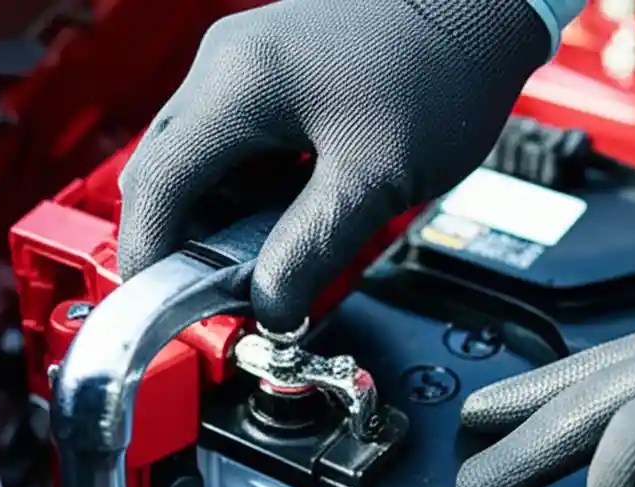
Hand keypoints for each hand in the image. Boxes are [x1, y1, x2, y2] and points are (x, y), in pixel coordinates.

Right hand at [117, 0, 544, 331]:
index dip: (151, 256)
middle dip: (186, 242)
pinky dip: (246, 190)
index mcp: (239, 84)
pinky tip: (288, 216)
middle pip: (166, 172)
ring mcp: (243, 62)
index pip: (157, 185)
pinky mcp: (268, 70)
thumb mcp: (374, 181)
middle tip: (223, 296)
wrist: (482, 5)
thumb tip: (270, 308)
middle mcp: (226, 64)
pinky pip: (231, 143)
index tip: (164, 309)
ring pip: (198, 161)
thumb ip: (312, 251)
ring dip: (218, 217)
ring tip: (267, 259)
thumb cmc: (442, 71)